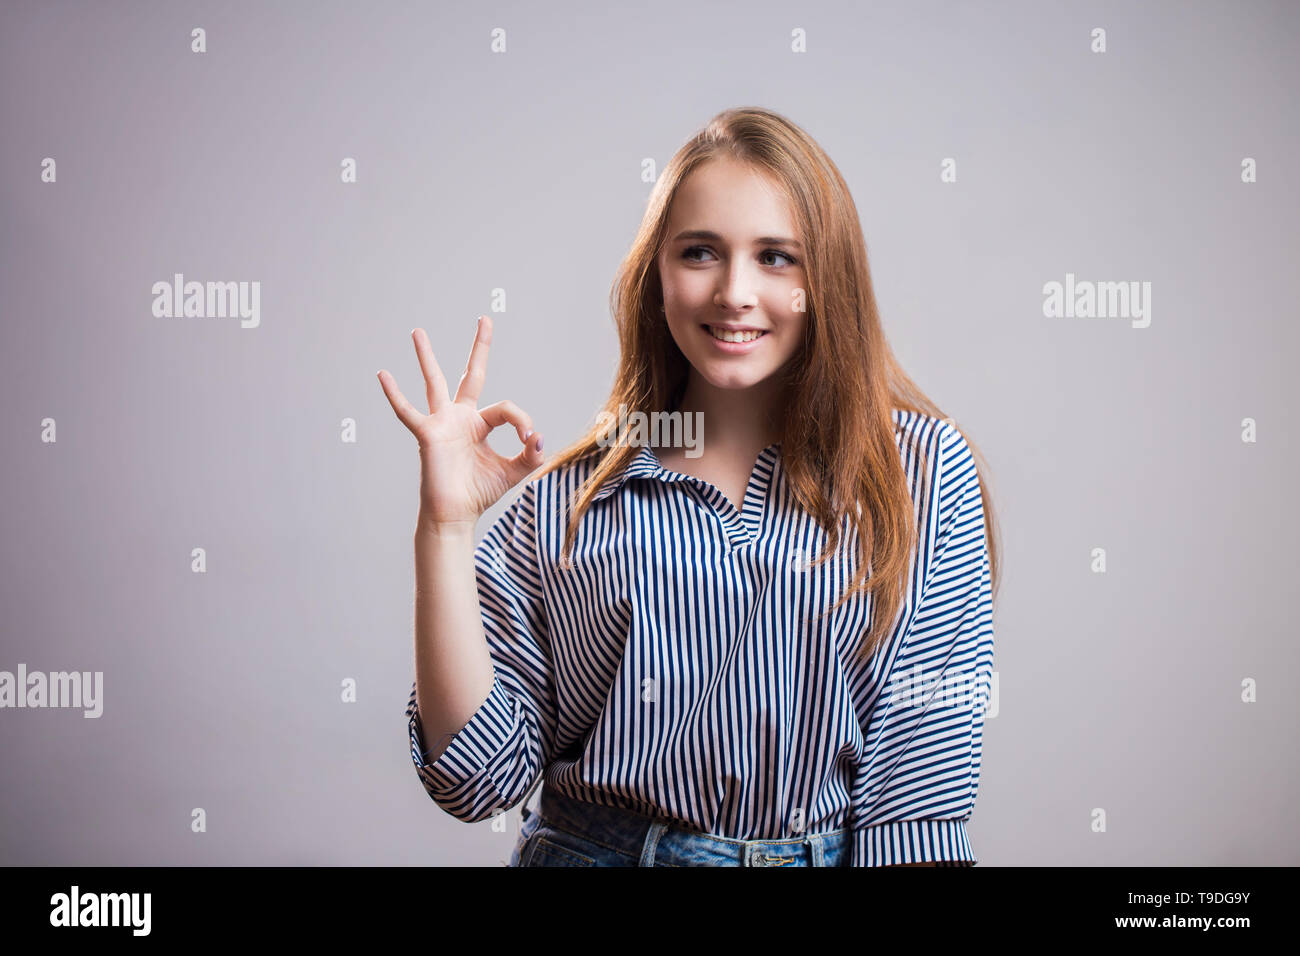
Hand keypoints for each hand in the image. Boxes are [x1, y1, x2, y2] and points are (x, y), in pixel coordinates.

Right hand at [377, 315, 543, 529]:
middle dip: (479, 347)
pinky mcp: (427, 434)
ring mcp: (442, 423)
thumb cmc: (480, 492)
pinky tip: (383, 374)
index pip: (506, 408)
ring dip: (427, 357)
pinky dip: (394, 394)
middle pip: (471, 375)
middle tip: (485, 319)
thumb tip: (539, 436)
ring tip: (417, 331)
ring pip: (434, 383)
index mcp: (480, 424)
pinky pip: (407, 411)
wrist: (456, 513)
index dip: (522, 421)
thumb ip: (531, 454)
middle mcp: (460, 418)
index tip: (530, 440)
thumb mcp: (514, 471)